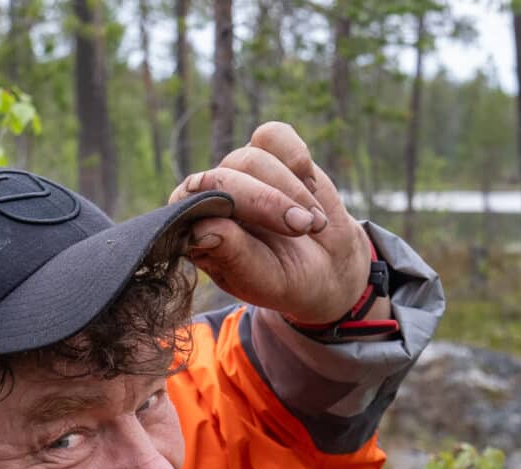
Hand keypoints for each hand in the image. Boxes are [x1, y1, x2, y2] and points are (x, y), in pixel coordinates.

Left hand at [169, 122, 374, 327]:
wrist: (328, 264)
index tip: (261, 233)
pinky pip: (273, 135)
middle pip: (226, 178)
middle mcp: (209, 194)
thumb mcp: (265, 281)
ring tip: (314, 224)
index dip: (227, 209)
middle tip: (302, 227)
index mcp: (196, 228)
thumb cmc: (287, 279)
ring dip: (292, 190)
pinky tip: (311, 188)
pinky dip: (298, 159)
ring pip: (253, 157)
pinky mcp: (264, 149)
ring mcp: (236, 168)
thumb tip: (203, 230)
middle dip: (268, 202)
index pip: (192, 205)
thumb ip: (234, 258)